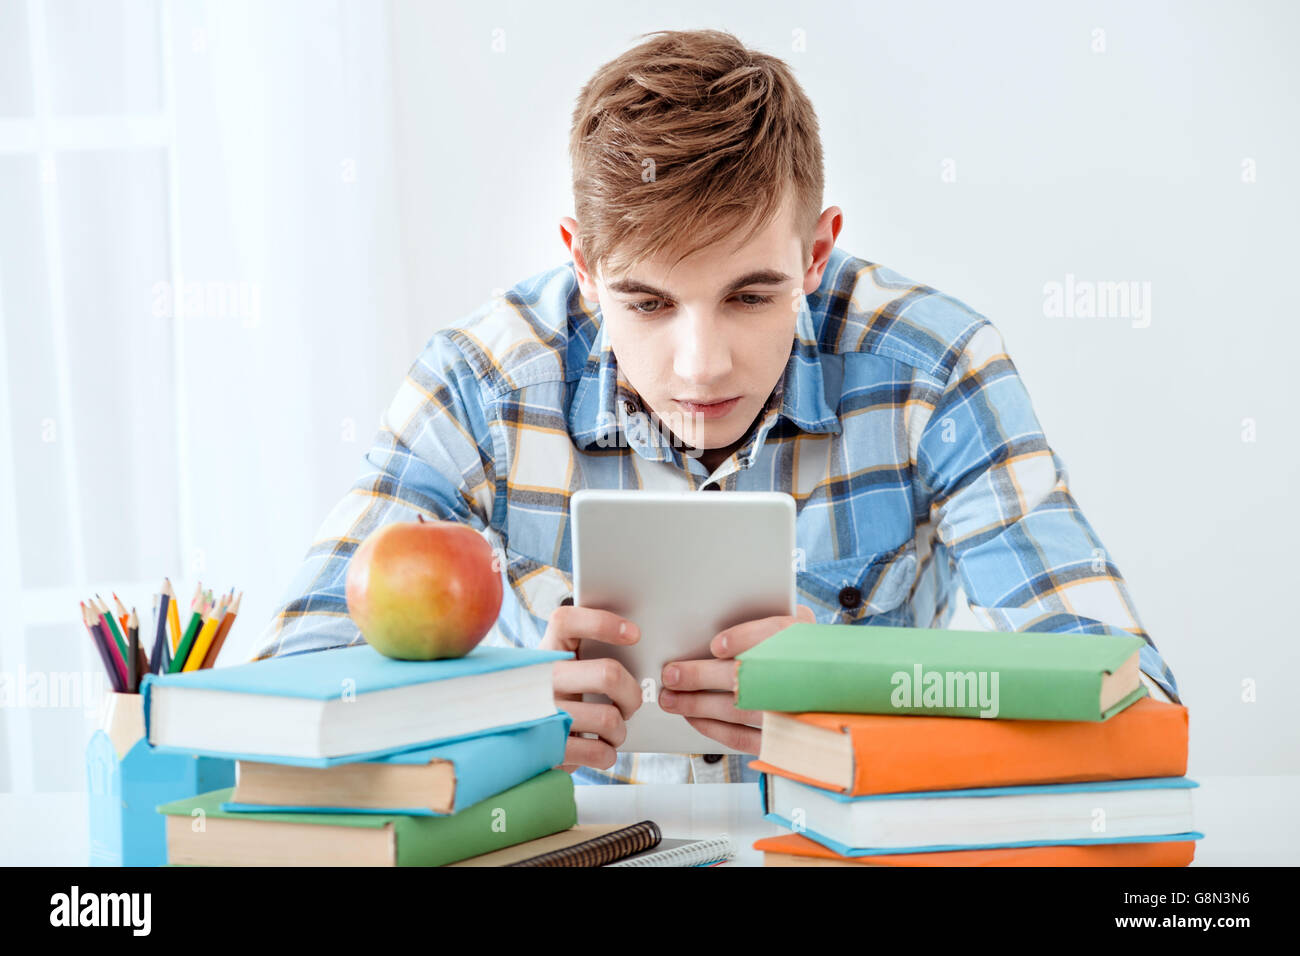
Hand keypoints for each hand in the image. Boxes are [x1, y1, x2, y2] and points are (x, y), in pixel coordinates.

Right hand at [540, 603, 641, 773]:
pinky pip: (599, 752)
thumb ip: (584, 654)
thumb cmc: (553, 701)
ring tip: (612, 732)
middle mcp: (538, 681)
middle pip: (608, 674)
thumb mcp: (559, 671)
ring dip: (620, 730)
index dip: (602, 622)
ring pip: (609, 718)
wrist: (513, 749)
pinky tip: (600, 749)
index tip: (633, 634)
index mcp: (543, 654)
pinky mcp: (548, 749)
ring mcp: (541, 715)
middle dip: (632, 693)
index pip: (566, 622)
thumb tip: (632, 642)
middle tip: (630, 702)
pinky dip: (608, 754)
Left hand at [659, 604, 815, 753]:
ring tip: (671, 699)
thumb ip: (770, 624)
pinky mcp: (784, 741)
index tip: (717, 645)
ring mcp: (792, 714)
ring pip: (737, 710)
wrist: (840, 700)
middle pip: (747, 675)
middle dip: (701, 676)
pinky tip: (694, 719)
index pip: (778, 634)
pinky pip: (742, 738)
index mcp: (808, 642)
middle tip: (672, 674)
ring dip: (697, 704)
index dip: (745, 639)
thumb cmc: (812, 660)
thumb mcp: (803, 629)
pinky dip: (713, 729)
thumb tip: (722, 634)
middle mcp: (801, 678)